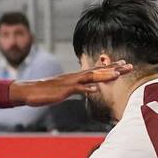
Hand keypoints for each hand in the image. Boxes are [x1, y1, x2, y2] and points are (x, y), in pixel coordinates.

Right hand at [12, 60, 133, 106]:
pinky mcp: (63, 90)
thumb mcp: (64, 90)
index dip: (110, 67)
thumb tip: (90, 88)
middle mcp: (74, 77)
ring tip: (117, 75)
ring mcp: (69, 83)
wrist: (28, 91)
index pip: (96, 70)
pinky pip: (76, 89)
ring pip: (90, 77)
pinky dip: (86, 88)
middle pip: (97, 71)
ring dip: (104, 76)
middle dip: (114, 69)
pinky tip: (95, 89)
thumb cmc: (44, 92)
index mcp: (75, 77)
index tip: (123, 65)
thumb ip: (78, 88)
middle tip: (129, 66)